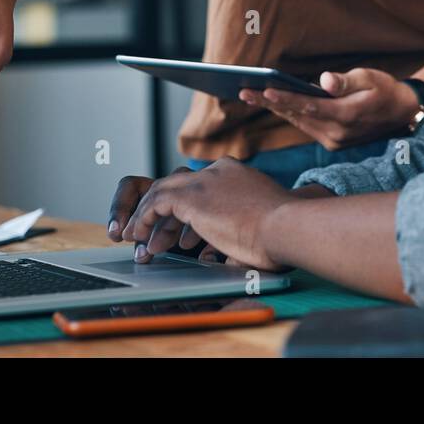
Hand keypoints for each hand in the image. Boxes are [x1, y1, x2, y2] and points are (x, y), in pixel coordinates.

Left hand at [107, 159, 295, 270]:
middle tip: (150, 236)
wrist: (287, 226)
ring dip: (146, 215)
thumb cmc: (285, 235)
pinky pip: (156, 202)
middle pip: (178, 184)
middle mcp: (219, 171)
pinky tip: (139, 235)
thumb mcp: (262, 224)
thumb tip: (216, 253)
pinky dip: (143, 218)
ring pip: (162, 190)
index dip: (185, 209)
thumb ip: (240, 229)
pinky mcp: (192, 196)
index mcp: (238, 174)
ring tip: (136, 238)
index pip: (201, 186)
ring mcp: (205, 181)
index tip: (179, 232)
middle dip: (160, 212)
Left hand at [239, 68, 417, 150]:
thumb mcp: (371, 78)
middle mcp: (336, 133)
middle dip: (270, 102)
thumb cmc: (385, 89)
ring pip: (298, 122)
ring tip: (250, 94)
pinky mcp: (331, 142)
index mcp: (346, 116)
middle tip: (243, 91)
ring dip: (275, 109)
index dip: (286, 99)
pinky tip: (272, 102)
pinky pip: (305, 126)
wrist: (402, 113)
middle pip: (297, 115)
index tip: (264, 90)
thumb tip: (324, 81)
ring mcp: (333, 140)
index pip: (309, 106)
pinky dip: (289, 114)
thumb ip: (346, 81)